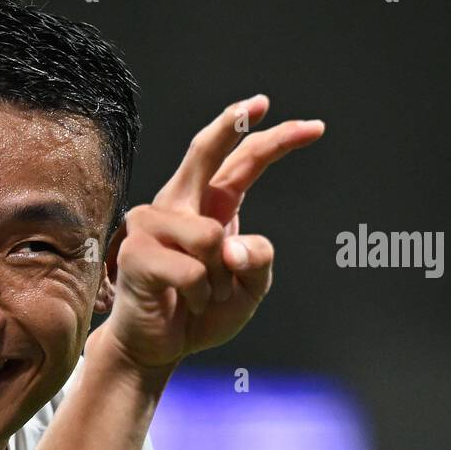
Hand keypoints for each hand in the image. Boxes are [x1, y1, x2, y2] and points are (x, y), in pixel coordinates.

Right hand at [102, 94, 323, 369]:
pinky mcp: (136, 251)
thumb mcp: (249, 288)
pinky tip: (181, 302)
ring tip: (202, 296)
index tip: (314, 127)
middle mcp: (178, 205)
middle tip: (260, 102)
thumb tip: (232, 246)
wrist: (155, 347)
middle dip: (230, 124)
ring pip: (210, 237)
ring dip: (218, 279)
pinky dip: (200, 295)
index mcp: (209, 207)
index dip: (276, 141)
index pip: (243, 163)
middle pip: (204, 153)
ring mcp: (151, 224)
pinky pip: (193, 270)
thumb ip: (259, 261)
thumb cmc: (199, 313)